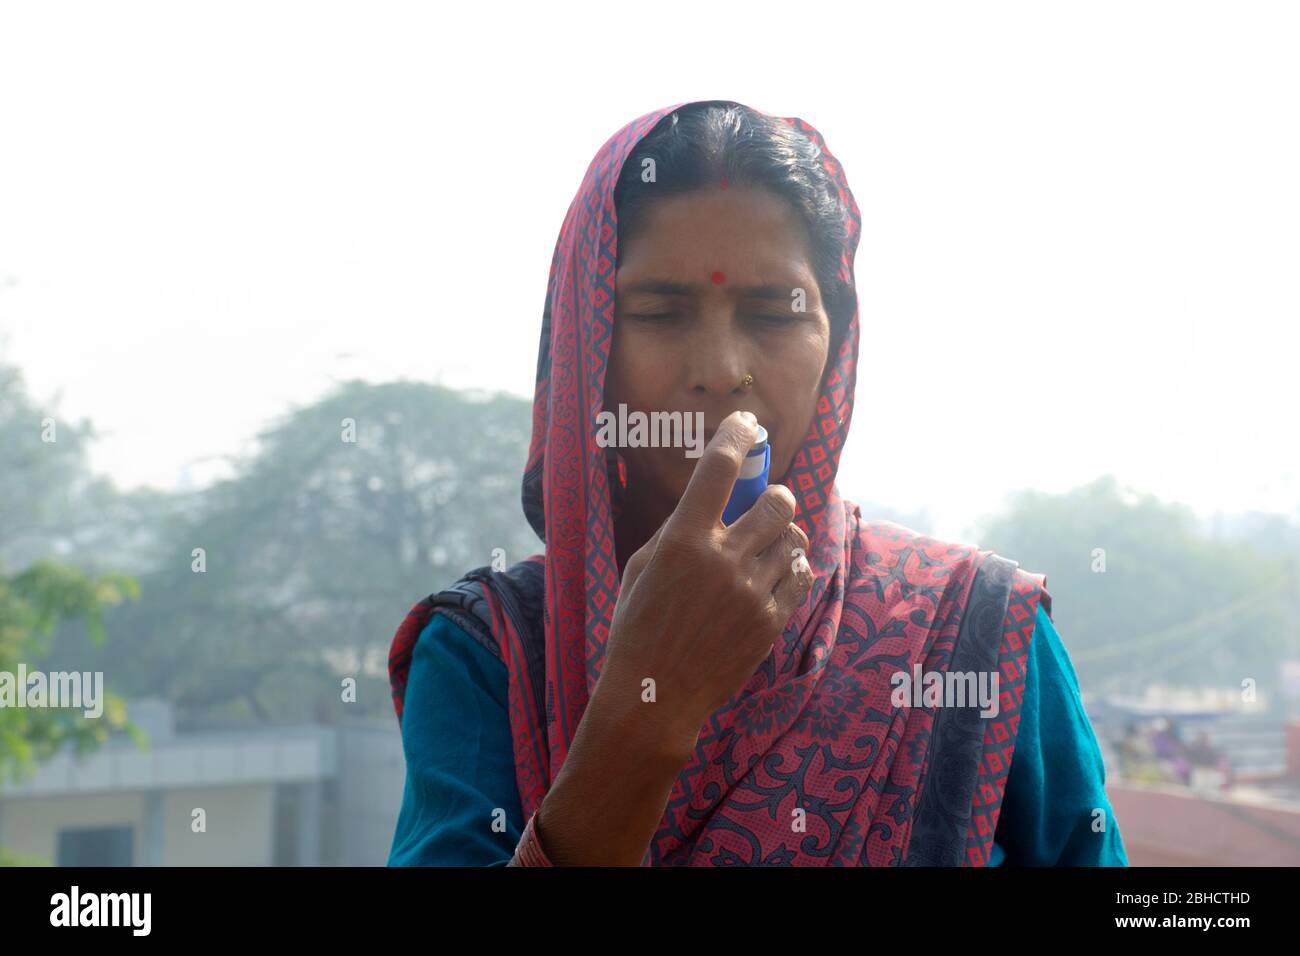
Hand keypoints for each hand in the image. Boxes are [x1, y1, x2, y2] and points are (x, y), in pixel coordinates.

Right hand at [598, 410, 813, 749]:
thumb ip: (677, 531)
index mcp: (682, 541)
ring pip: (794, 539)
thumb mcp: (641, 569)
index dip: (737, 435)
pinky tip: (775, 575)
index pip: (718, 469)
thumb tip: (712, 502)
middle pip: (776, 501)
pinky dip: (793, 568)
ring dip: (783, 536)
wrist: (655, 697)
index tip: (746, 423)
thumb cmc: (637, 628)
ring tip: (767, 549)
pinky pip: (802, 576)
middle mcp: (723, 560)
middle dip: (774, 497)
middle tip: (764, 506)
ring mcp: (752, 592)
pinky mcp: (771, 622)